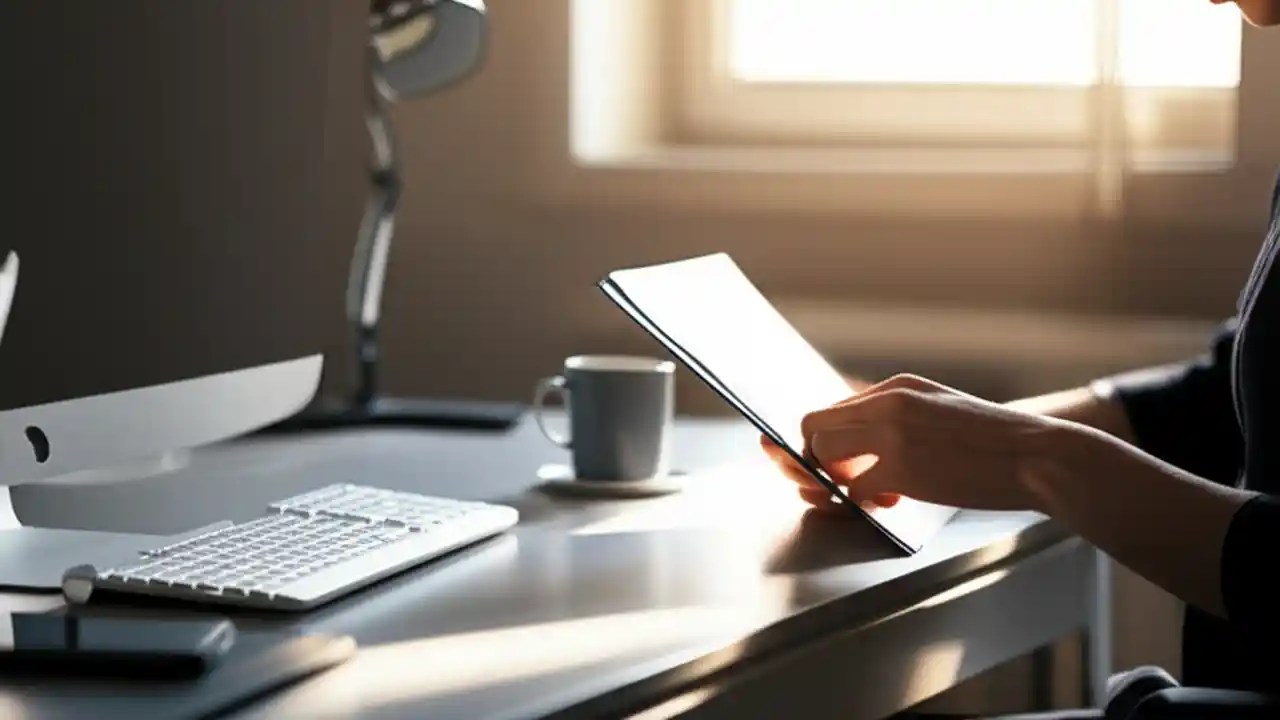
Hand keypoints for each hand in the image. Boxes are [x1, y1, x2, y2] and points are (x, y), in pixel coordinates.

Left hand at [761, 374, 1067, 511]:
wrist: (1040, 455)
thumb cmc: (995, 442)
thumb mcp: (942, 410)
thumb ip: (899, 419)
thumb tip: (854, 443)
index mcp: (897, 387)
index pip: (833, 408)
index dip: (818, 437)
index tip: (813, 457)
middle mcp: (888, 403)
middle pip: (814, 426)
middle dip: (806, 458)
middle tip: (818, 481)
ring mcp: (892, 434)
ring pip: (822, 454)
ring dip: (826, 481)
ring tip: (847, 494)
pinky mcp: (902, 469)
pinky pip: (850, 489)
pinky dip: (855, 502)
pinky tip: (882, 503)